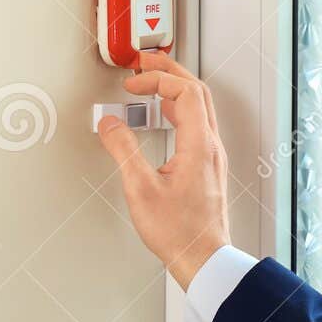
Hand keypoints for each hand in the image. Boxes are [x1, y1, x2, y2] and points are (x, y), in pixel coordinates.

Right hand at [94, 50, 230, 289]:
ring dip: (175, 89)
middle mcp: (210, 146)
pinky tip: (162, 118)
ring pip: (200, 107)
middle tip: (145, 62)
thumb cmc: (179, 232)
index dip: (157, 79)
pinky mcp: (207, 168)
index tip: (133, 83)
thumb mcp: (141, 189)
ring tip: (151, 84)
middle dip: (170, 71)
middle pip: (197, 92)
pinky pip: (197, 125)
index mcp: (199, 144)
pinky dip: (178, 110)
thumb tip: (110, 123)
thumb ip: (123, 150)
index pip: (185, 92)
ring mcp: (211, 156)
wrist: (204, 260)